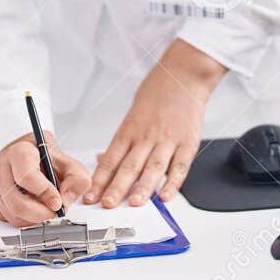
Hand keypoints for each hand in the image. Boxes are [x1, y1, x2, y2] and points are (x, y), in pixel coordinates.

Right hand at [0, 132, 90, 226]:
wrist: (34, 160)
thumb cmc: (51, 163)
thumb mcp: (71, 166)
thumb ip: (77, 180)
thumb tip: (65, 199)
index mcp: (20, 152)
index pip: (26, 176)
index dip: (43, 192)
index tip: (57, 202)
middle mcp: (2, 168)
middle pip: (17, 202)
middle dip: (40, 214)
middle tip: (55, 213)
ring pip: (12, 214)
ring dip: (33, 219)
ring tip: (46, 210)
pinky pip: (6, 219)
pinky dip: (23, 220)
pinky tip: (33, 209)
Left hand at [88, 39, 225, 207]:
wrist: (184, 74)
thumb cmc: (157, 92)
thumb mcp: (133, 113)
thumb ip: (121, 140)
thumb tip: (103, 161)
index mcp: (129, 130)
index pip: (110, 159)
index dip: (100, 180)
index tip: (91, 196)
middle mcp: (146, 137)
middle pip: (129, 166)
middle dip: (117, 188)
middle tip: (107, 204)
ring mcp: (168, 140)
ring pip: (153, 168)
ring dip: (143, 188)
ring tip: (134, 203)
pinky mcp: (188, 142)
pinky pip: (179, 167)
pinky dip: (173, 183)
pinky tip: (166, 196)